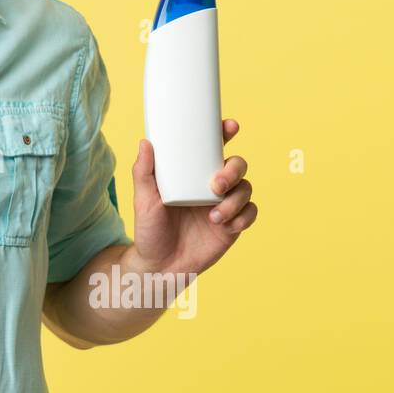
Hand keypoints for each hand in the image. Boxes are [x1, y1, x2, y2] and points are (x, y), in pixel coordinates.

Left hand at [123, 119, 257, 275]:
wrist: (160, 266)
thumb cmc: (150, 229)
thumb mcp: (143, 200)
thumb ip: (143, 173)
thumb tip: (145, 142)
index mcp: (192, 174)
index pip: (212, 148)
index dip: (224, 133)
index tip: (229, 126)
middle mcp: (212, 186)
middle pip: (237, 165)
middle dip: (232, 171)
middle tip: (216, 185)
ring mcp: (224, 205)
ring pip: (246, 189)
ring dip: (235, 200)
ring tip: (214, 215)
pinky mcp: (233, 226)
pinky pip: (250, 214)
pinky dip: (243, 217)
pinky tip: (226, 225)